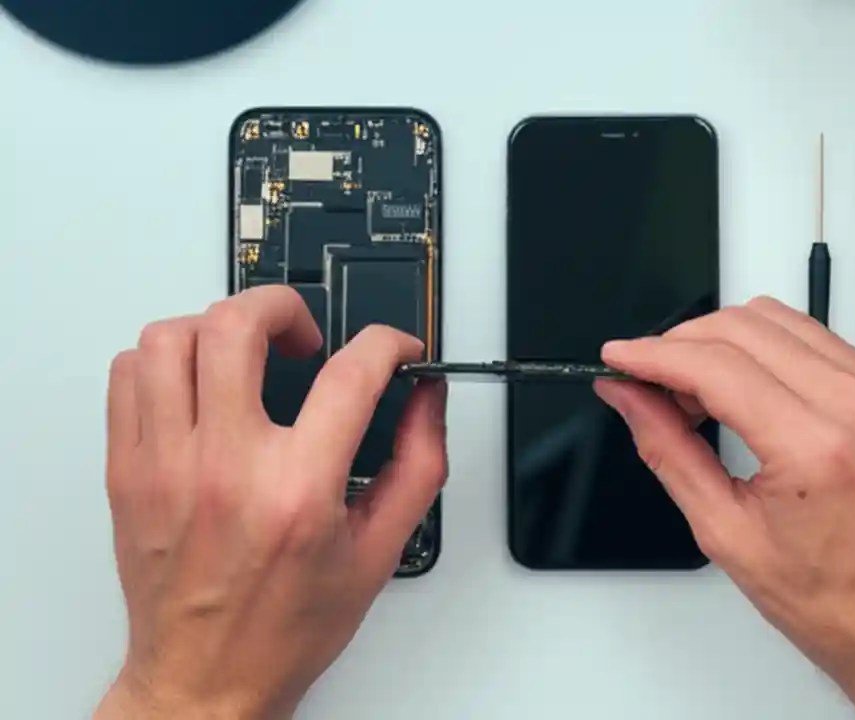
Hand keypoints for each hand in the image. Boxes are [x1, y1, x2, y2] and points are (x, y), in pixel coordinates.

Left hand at [95, 286, 446, 719]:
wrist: (207, 677)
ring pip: (170, 339)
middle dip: (285, 307)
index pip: (349, 375)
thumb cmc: (284, 626)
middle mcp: (225, 469)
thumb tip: (426, 402)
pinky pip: (127, 376)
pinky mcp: (128, 471)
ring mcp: (166, 465)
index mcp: (298, 491)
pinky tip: (198, 382)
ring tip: (245, 352)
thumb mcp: (380, 551)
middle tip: (305, 335)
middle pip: (237, 327)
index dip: (386, 344)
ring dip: (217, 327)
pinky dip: (166, 360)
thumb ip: (418, 466)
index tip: (394, 349)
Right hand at [596, 297, 854, 718]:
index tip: (619, 358)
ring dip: (721, 340)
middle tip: (650, 384)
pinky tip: (740, 387)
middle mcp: (852, 406)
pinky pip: (811, 336)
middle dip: (681, 343)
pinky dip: (763, 348)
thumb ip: (669, 450)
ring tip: (694, 391)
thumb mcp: (725, 532)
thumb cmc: (831, 596)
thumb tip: (629, 397)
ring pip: (775, 317)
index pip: (714, 364)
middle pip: (742, 326)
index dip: (653, 354)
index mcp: (812, 446)